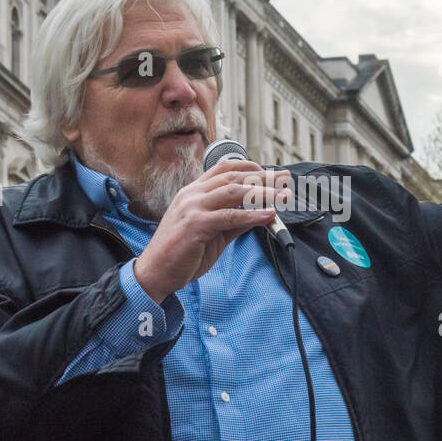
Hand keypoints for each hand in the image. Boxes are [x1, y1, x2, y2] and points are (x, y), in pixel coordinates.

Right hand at [133, 160, 291, 302]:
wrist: (156, 272)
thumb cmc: (183, 253)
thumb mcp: (215, 233)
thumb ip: (236, 221)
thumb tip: (263, 213)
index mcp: (194, 192)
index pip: (225, 169)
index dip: (251, 168)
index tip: (272, 173)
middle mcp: (192, 194)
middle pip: (234, 176)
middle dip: (263, 176)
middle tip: (285, 178)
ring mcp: (192, 208)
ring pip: (233, 191)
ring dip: (262, 192)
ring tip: (283, 195)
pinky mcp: (195, 225)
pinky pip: (229, 216)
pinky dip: (252, 214)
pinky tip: (269, 214)